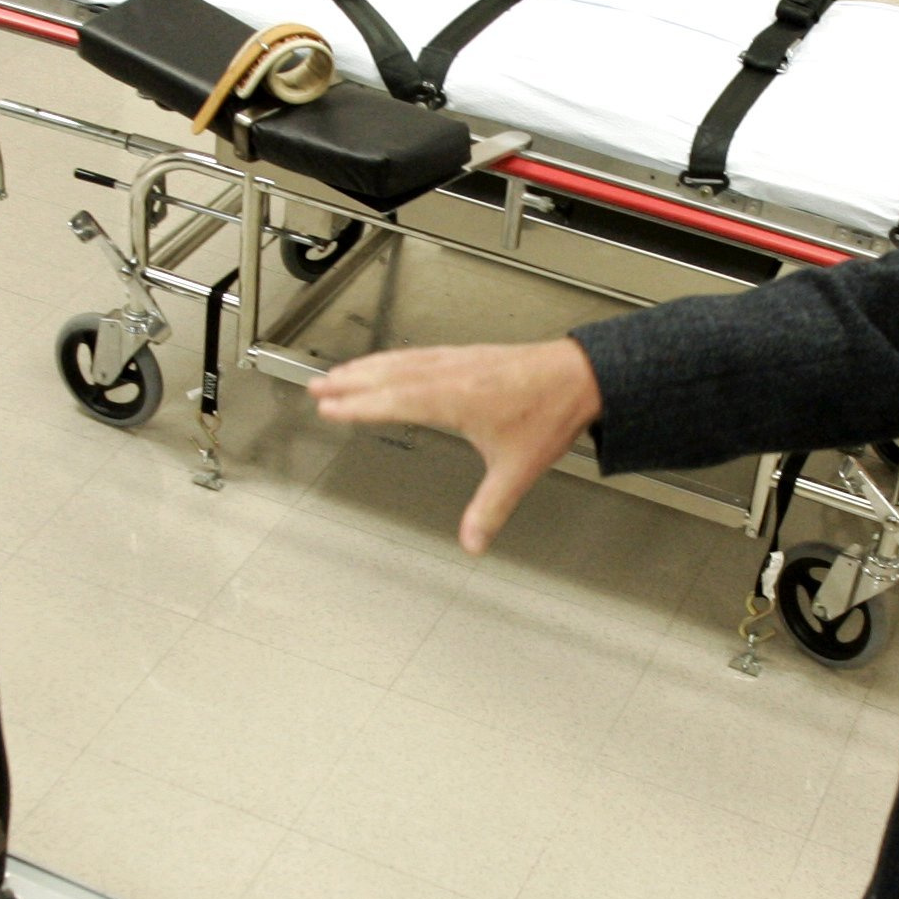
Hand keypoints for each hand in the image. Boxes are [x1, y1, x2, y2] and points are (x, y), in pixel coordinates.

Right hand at [311, 338, 602, 553]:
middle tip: (317, 387)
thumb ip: (490, 509)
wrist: (582, 375)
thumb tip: (472, 543)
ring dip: (366, 367)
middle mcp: (450, 373)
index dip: (357, 405)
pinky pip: (419, 355)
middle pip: (387, 375)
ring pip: (400, 361)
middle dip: (348, 382)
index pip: (392, 400)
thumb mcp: (517, 470)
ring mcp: (458, 361)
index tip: (329, 406)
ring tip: (339, 373)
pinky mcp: (468, 355)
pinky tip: (390, 364)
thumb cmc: (551, 412)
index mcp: (453, 398)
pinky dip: (393, 359)